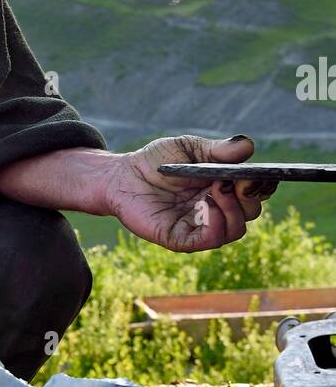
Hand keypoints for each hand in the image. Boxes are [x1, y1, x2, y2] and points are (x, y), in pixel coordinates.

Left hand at [103, 135, 277, 252]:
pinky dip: (216, 225)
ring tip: (216, 189)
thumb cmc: (158, 161)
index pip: (256, 191)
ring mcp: (201, 226)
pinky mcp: (182, 239)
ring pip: (236, 229)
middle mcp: (217, 209)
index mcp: (224, 186)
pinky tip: (207, 205)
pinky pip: (210, 240)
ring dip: (233, 209)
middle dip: (249, 196)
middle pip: (251, 211)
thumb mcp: (189, 148)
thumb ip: (217, 150)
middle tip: (234, 180)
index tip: (258, 173)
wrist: (123, 176)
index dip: (263, 184)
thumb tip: (247, 146)